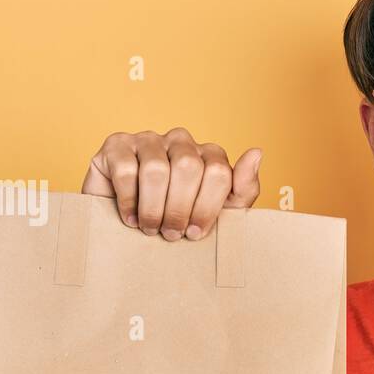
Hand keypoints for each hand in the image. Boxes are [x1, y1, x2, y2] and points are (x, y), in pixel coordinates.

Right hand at [81, 127, 261, 240]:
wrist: (129, 234)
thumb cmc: (179, 223)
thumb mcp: (219, 215)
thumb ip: (243, 189)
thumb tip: (257, 152)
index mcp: (208, 154)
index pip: (218, 172)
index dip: (207, 208)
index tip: (196, 234)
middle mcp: (180, 140)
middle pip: (188, 167)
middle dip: (180, 209)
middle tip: (172, 234)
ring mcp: (147, 139)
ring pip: (156, 169)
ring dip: (154, 208)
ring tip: (151, 229)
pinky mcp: (116, 145)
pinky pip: (126, 169)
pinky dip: (130, 201)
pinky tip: (131, 219)